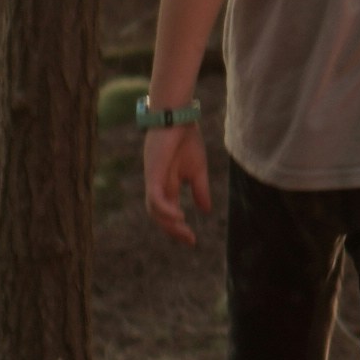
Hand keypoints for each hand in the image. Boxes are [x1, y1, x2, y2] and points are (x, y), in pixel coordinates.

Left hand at [145, 124, 212, 245]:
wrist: (179, 119)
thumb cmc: (187, 140)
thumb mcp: (197, 171)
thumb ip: (200, 190)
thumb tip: (206, 211)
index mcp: (168, 186)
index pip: (169, 212)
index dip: (179, 228)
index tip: (192, 240)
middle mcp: (158, 186)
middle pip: (159, 216)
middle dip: (173, 230)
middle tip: (189, 239)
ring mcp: (154, 180)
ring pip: (154, 210)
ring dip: (168, 223)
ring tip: (183, 228)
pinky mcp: (153, 174)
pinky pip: (154, 198)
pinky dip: (164, 209)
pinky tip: (179, 215)